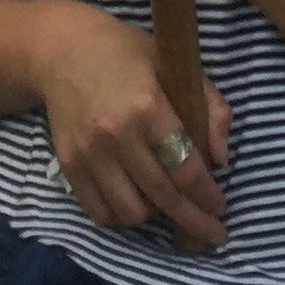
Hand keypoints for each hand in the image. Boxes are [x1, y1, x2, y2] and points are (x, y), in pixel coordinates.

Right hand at [37, 2, 232, 250]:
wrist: (63, 51)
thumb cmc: (128, 55)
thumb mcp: (177, 67)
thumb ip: (211, 108)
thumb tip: (221, 160)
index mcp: (147, 106)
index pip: (184, 167)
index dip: (207, 195)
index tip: (221, 208)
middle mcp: (116, 135)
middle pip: (162, 196)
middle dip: (194, 220)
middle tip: (213, 234)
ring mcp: (89, 154)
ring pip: (130, 212)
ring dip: (156, 217)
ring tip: (168, 204)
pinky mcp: (69, 165)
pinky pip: (100, 212)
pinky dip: (122, 217)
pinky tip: (138, 203)